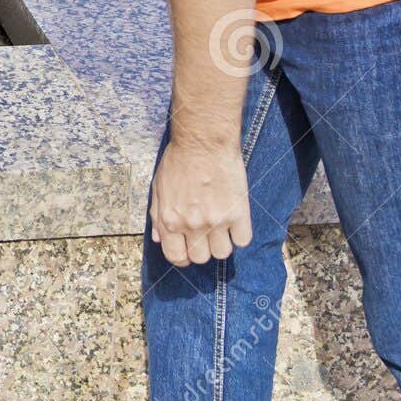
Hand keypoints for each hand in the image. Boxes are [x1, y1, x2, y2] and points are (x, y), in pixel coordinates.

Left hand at [149, 138, 252, 266]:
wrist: (204, 141)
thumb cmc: (179, 160)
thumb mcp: (158, 187)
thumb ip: (157, 215)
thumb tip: (158, 238)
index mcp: (170, 220)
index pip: (176, 257)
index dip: (182, 257)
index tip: (188, 251)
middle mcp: (192, 225)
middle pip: (201, 258)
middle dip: (202, 248)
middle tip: (205, 234)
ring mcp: (216, 221)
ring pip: (222, 253)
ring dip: (222, 242)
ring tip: (220, 225)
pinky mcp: (238, 213)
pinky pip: (243, 240)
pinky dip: (240, 234)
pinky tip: (235, 220)